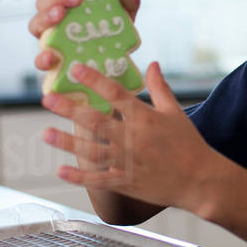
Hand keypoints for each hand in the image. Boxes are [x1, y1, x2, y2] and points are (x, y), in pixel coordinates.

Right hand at [28, 0, 141, 72]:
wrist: (113, 74)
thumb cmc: (113, 40)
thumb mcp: (124, 21)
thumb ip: (128, 5)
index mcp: (70, 6)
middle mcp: (55, 22)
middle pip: (44, 3)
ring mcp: (50, 42)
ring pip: (36, 27)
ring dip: (45, 19)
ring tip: (59, 16)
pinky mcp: (51, 66)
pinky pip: (40, 61)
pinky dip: (43, 58)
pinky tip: (51, 58)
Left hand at [41, 61, 222, 212]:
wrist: (200, 180)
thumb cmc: (189, 144)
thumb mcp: (175, 112)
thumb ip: (160, 88)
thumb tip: (152, 63)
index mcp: (144, 117)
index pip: (115, 93)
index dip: (94, 80)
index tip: (76, 69)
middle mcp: (132, 138)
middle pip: (95, 121)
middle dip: (70, 109)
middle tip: (48, 99)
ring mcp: (128, 162)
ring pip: (91, 151)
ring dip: (67, 143)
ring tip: (46, 134)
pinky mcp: (126, 182)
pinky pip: (99, 180)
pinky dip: (79, 177)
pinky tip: (61, 170)